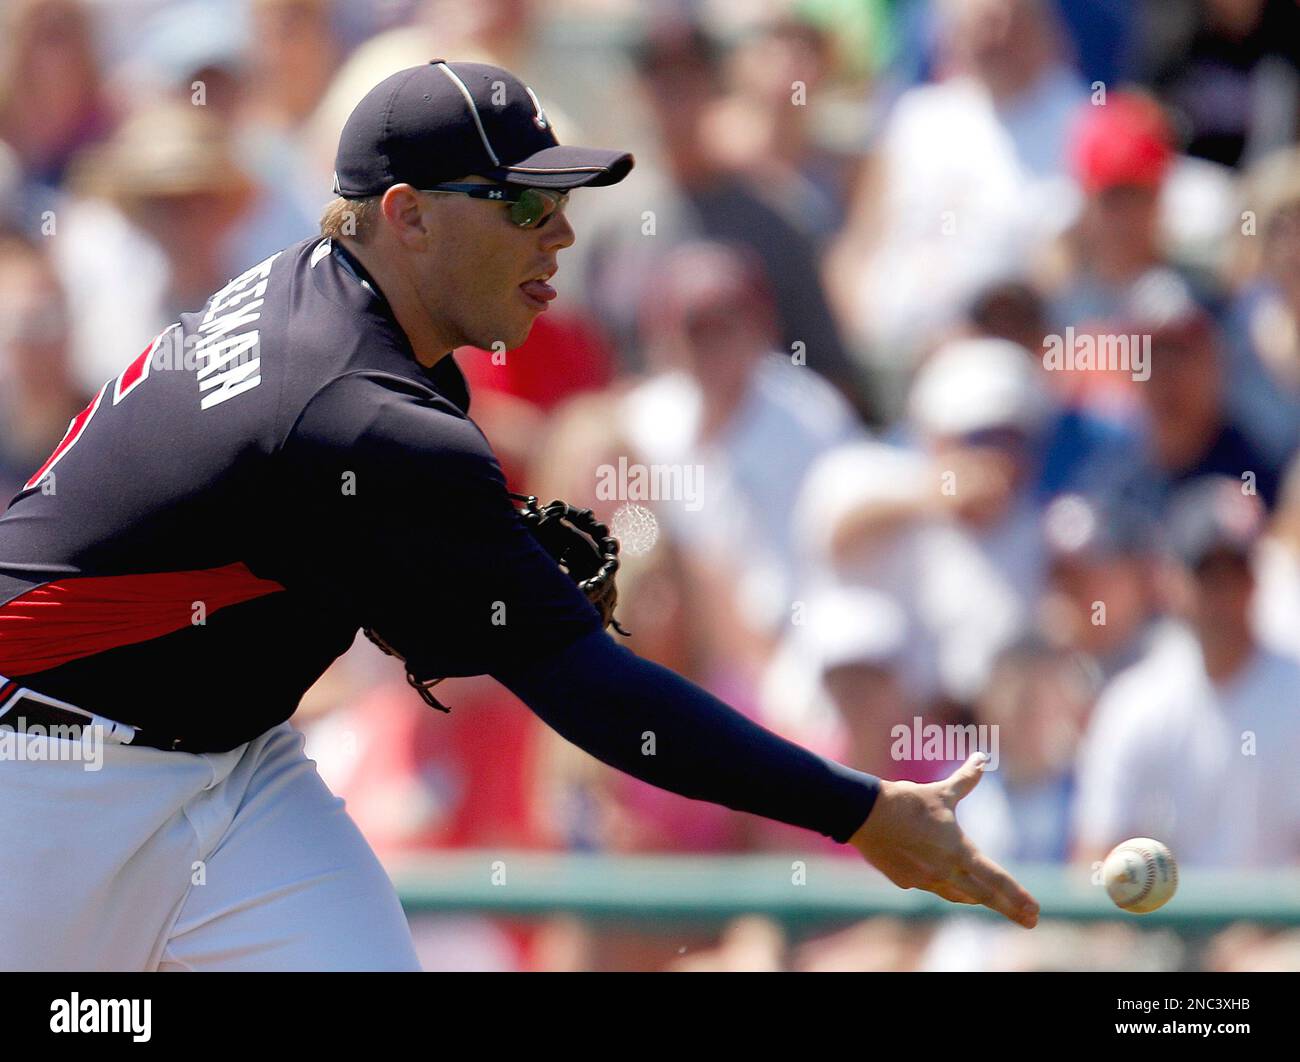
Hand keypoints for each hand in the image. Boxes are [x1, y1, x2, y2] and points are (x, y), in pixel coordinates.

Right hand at [847, 753, 1039, 928]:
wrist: (864, 814)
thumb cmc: (906, 801)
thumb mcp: (941, 792)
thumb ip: (966, 780)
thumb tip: (982, 758)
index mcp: (958, 851)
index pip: (997, 880)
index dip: (1018, 896)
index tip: (1035, 912)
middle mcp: (944, 872)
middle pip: (984, 897)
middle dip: (1009, 909)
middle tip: (1029, 921)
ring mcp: (924, 880)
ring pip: (956, 895)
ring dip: (974, 898)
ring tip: (984, 899)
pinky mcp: (904, 882)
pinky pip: (929, 886)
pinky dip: (939, 883)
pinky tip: (937, 877)